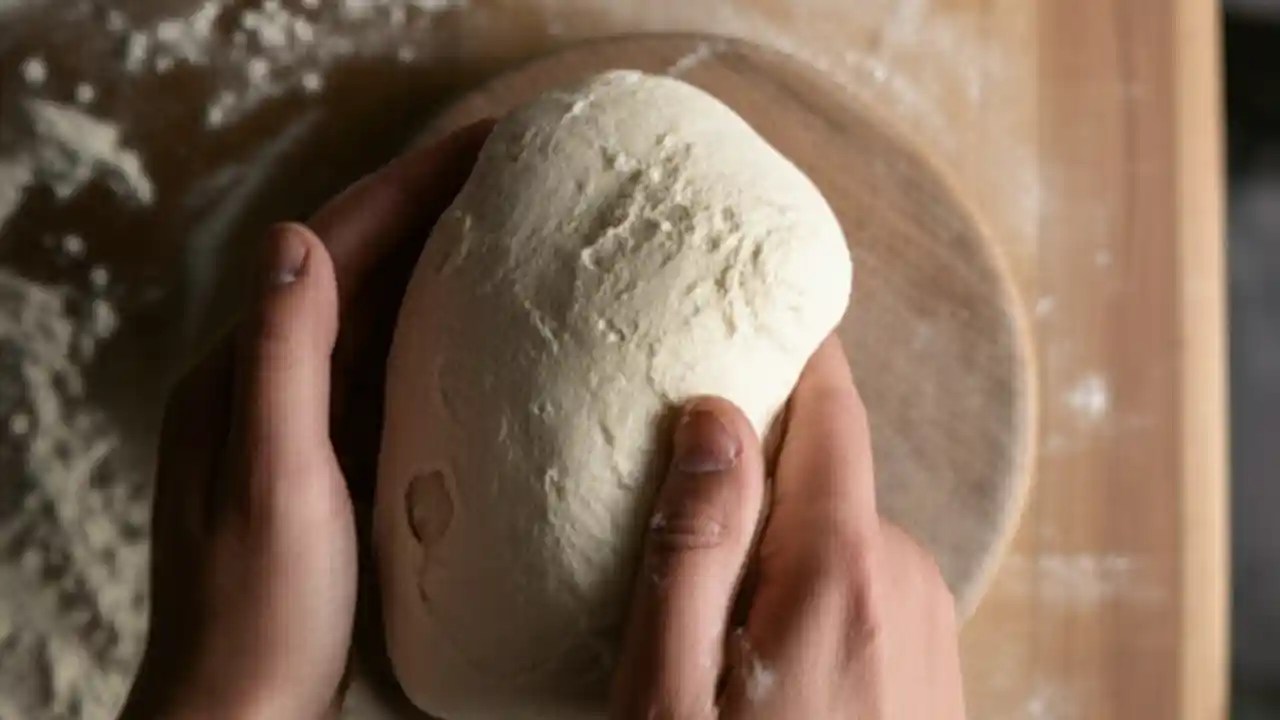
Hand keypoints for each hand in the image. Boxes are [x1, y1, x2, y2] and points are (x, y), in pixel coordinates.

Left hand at [120, 121, 492, 719]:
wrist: (242, 710)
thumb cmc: (256, 611)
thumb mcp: (272, 481)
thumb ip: (280, 360)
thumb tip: (296, 238)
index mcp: (241, 371)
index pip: (333, 246)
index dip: (410, 185)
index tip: (489, 143)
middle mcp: (265, 380)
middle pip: (356, 264)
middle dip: (431, 204)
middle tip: (517, 165)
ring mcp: (299, 417)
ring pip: (375, 310)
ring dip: (438, 255)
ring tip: (513, 219)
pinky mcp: (331, 454)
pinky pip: (387, 364)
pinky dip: (436, 325)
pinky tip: (484, 325)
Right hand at [611, 338, 965, 718]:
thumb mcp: (673, 689)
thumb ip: (692, 551)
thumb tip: (714, 417)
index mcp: (843, 572)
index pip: (830, 411)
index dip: (791, 356)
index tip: (747, 320)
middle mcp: (907, 581)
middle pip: (823, 478)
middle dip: (757, 482)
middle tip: (680, 516)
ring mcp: (930, 624)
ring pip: (840, 539)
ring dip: (781, 552)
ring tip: (716, 620)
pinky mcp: (933, 662)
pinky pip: (865, 592)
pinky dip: (814, 600)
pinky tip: (770, 664)